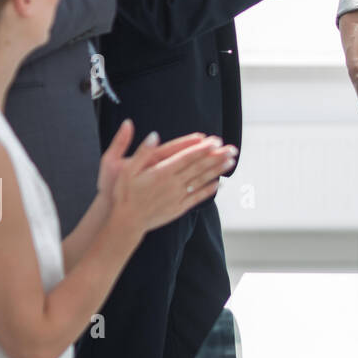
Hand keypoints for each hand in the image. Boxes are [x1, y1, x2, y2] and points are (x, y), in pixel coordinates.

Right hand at [107, 130, 236, 233]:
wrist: (125, 223)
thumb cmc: (124, 194)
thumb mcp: (127, 169)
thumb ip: (142, 152)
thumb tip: (154, 134)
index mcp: (161, 172)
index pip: (186, 157)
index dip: (202, 148)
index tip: (216, 140)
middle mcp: (172, 184)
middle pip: (198, 167)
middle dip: (217, 156)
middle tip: (233, 148)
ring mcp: (177, 197)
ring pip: (201, 181)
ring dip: (217, 171)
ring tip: (231, 162)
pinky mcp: (178, 208)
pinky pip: (197, 197)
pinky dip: (208, 190)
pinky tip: (219, 183)